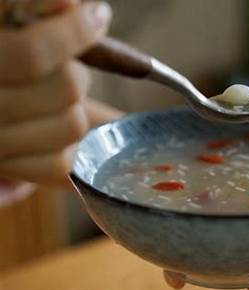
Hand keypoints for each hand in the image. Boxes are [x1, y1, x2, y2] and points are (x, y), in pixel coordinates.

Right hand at [0, 0, 113, 185]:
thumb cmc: (1, 55)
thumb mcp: (2, 22)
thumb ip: (28, 7)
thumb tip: (70, 4)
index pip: (32, 53)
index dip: (74, 32)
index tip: (97, 15)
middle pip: (68, 88)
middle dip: (76, 71)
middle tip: (63, 67)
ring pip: (73, 126)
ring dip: (74, 108)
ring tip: (49, 99)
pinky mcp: (13, 172)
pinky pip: (64, 162)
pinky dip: (67, 144)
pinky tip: (47, 126)